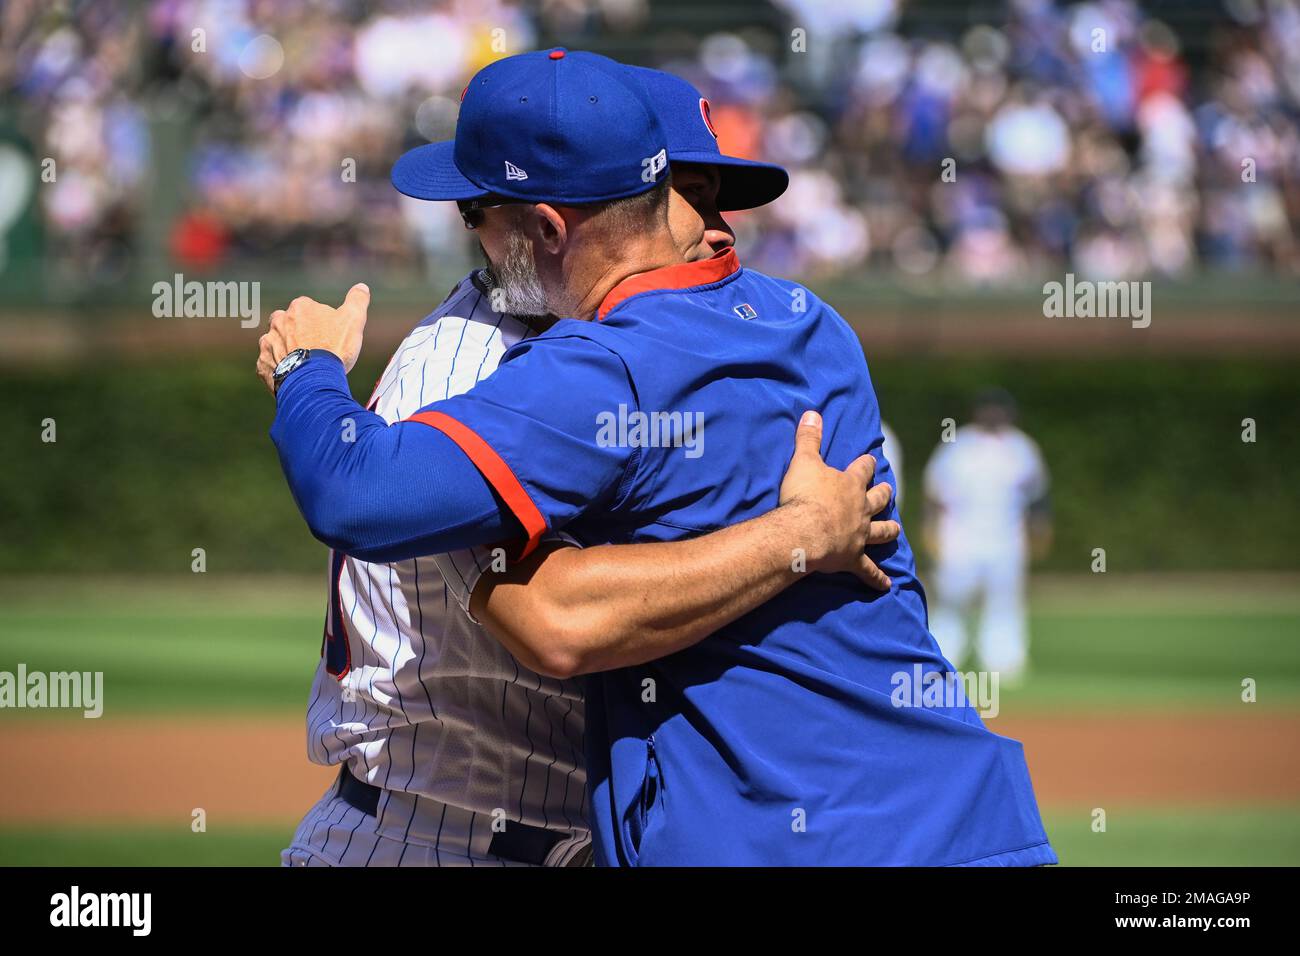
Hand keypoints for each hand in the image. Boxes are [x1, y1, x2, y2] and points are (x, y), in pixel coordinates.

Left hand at [257, 283, 370, 393]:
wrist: (313, 380)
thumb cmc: (333, 348)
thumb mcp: (353, 320)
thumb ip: (357, 301)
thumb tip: (361, 287)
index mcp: (299, 307)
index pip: (309, 309)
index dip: (321, 323)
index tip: (330, 336)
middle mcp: (278, 321)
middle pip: (289, 324)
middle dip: (299, 333)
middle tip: (315, 350)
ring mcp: (268, 343)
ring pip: (277, 343)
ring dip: (286, 350)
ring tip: (303, 365)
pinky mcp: (263, 364)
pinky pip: (270, 364)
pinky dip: (279, 368)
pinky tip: (292, 376)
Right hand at [779, 410, 898, 589]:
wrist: (803, 533)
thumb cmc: (803, 495)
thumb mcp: (803, 461)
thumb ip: (809, 437)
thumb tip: (813, 412)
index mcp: (850, 485)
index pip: (863, 469)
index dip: (867, 464)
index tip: (871, 460)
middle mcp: (861, 509)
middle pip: (879, 500)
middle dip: (884, 494)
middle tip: (889, 491)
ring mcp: (860, 535)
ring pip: (881, 532)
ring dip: (889, 531)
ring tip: (896, 530)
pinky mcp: (853, 559)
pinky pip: (869, 571)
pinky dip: (878, 579)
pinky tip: (887, 586)